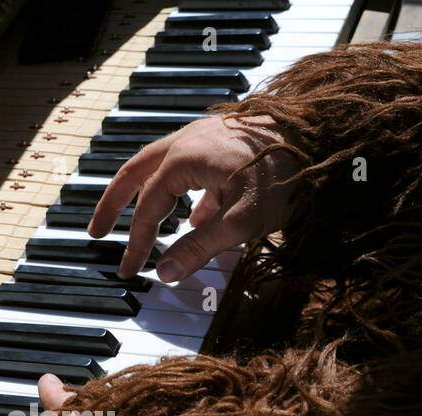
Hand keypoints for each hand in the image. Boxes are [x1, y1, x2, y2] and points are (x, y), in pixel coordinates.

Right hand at [87, 114, 300, 281]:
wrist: (325, 138)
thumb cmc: (288, 175)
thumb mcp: (241, 221)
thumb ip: (199, 248)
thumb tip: (165, 274)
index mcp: (184, 158)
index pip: (148, 207)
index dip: (135, 242)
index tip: (129, 270)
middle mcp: (188, 140)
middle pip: (135, 173)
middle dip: (114, 204)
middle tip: (96, 231)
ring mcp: (206, 136)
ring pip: (160, 167)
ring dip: (144, 195)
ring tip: (138, 224)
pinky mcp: (224, 141)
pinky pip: (188, 167)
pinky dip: (179, 192)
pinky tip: (193, 218)